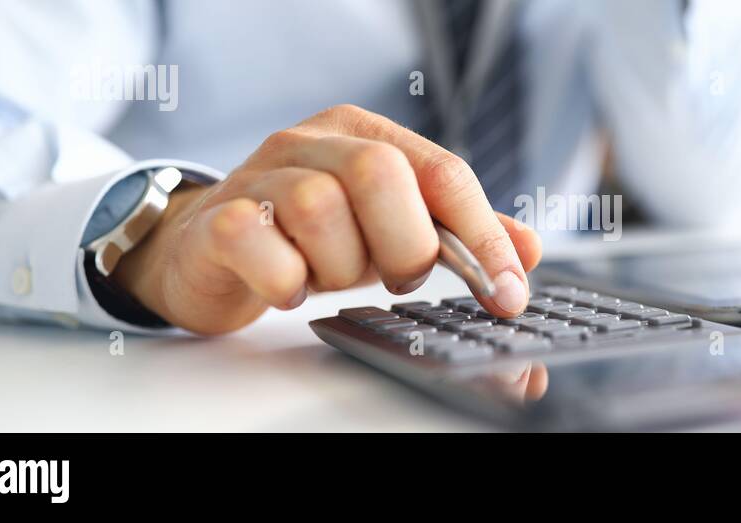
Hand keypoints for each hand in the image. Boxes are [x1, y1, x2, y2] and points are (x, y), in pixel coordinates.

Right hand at [112, 105, 541, 334]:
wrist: (211, 252)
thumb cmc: (311, 238)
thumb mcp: (393, 230)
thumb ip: (459, 235)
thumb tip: (529, 250)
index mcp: (364, 134)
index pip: (443, 172)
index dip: (483, 235)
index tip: (508, 292)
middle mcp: (312, 143)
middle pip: (380, 174)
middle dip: (404, 245)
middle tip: (393, 277)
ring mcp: (259, 177)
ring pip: (320, 208)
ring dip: (339, 265)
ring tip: (329, 276)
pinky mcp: (220, 222)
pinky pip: (262, 245)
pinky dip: (287, 280)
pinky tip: (289, 287)